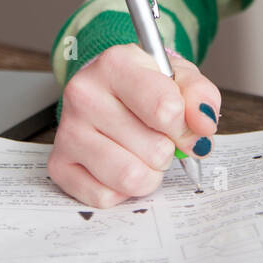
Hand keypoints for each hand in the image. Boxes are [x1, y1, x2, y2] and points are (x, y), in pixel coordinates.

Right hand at [48, 43, 219, 207]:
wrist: (108, 91)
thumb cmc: (146, 86)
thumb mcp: (180, 78)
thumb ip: (200, 96)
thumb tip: (203, 125)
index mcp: (115, 64)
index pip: (165, 109)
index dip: (185, 126)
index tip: (182, 123)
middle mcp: (83, 94)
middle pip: (154, 149)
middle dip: (167, 150)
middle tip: (157, 136)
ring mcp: (68, 131)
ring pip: (130, 177)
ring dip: (149, 173)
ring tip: (142, 153)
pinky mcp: (59, 165)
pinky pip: (105, 197)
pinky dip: (122, 190)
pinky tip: (120, 164)